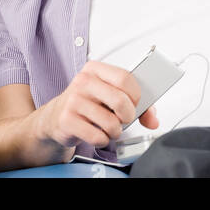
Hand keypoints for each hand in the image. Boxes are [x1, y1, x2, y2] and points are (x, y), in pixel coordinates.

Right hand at [38, 60, 158, 153]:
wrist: (57, 117)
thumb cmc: (88, 103)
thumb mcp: (109, 95)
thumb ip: (136, 104)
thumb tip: (153, 119)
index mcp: (95, 69)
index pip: (125, 78)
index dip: (136, 95)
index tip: (135, 104)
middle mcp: (83, 81)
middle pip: (120, 100)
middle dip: (128, 116)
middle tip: (124, 119)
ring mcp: (74, 100)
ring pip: (111, 123)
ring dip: (115, 131)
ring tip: (107, 127)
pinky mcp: (67, 120)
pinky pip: (98, 136)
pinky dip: (102, 140)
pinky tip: (96, 133)